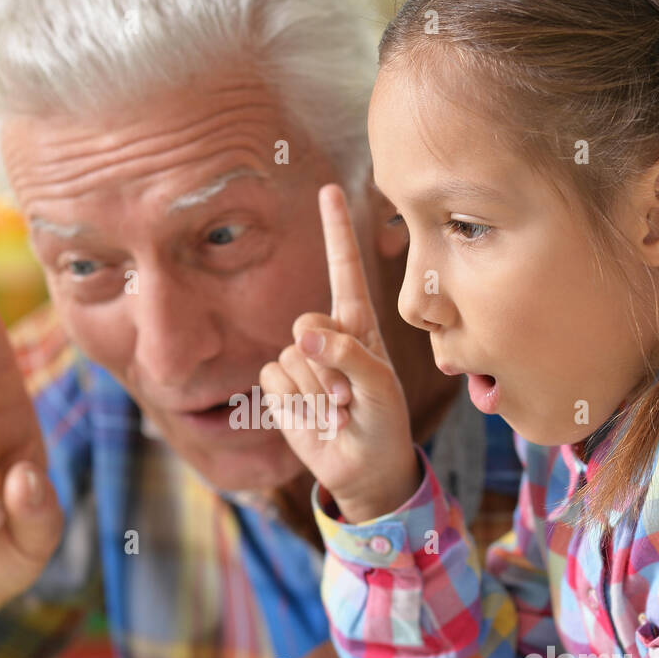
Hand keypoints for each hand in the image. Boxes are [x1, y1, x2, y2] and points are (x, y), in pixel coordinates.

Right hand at [259, 184, 419, 523]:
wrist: (364, 467)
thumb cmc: (383, 421)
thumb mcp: (380, 387)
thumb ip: (348, 357)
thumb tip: (302, 336)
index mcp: (357, 326)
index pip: (344, 270)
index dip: (335, 232)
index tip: (328, 190)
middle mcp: (326, 336)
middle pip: (307, 324)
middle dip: (329, 366)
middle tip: (351, 398)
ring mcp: (300, 361)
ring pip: (292, 358)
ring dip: (318, 393)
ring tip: (340, 411)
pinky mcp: (280, 387)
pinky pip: (275, 381)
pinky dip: (297, 405)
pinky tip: (318, 419)